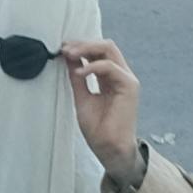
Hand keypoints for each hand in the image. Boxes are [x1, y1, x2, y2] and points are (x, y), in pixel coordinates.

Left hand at [57, 35, 142, 178]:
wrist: (109, 148)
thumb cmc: (98, 129)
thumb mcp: (82, 97)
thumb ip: (77, 78)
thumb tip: (69, 59)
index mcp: (110, 77)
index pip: (98, 52)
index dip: (80, 47)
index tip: (62, 49)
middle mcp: (120, 75)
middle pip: (105, 46)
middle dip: (83, 44)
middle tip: (65, 49)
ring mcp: (127, 79)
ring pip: (109, 49)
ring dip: (87, 49)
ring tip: (69, 55)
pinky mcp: (129, 86)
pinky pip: (110, 67)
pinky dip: (92, 66)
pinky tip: (79, 72)